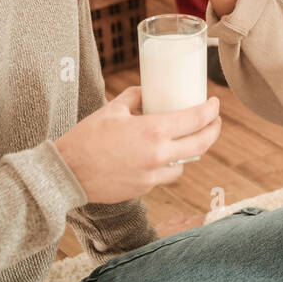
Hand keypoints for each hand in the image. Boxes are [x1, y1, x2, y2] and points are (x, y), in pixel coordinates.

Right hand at [55, 86, 221, 203]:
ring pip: (185, 163)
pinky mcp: (145, 188)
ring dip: (190, 151)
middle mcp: (159, 155)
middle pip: (201, 144)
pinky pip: (164, 175)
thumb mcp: (112, 109)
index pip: (195, 120)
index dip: (211, 110)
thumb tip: (146, 92)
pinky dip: (167, 165)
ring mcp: (153, 175)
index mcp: (153, 131)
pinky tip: (159, 156)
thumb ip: (134, 98)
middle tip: (214, 121)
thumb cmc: (87, 138)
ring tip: (187, 139)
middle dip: (213, 130)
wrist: (68, 173)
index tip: (214, 103)